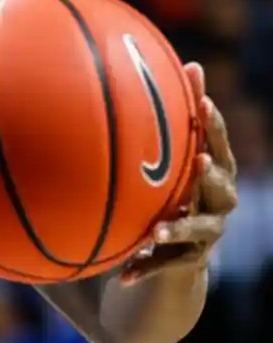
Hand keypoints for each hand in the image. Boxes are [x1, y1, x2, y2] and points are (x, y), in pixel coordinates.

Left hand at [120, 63, 237, 284]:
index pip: (216, 143)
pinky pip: (163, 266)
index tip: (203, 102)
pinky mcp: (187, 261)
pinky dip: (143, 270)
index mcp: (212, 172)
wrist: (180, 249)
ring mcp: (206, 234)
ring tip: (156, 230)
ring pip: (197, 230)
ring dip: (178, 227)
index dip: (212, 123)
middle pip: (221, 187)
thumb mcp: (165, 159)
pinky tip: (121, 277)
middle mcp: (217, 202)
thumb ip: (159, 122)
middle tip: (198, 162)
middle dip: (210, 174)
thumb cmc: (171, 188)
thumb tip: (146, 64)